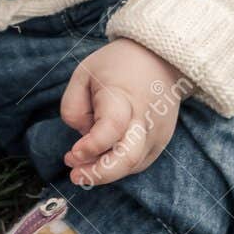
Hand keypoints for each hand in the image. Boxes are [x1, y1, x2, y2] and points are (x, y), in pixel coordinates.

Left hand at [60, 39, 191, 187]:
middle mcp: (145, 119)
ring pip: (133, 166)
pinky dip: (118, 167)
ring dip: (105, 173)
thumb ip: (73, 107)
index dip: (90, 146)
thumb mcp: (83, 75)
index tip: (72, 152)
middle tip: (75, 175)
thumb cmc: (115, 66)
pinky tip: (103, 158)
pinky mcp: (162, 141)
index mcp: (123, 96)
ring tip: (82, 167)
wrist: (158, 58)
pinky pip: (138, 163)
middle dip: (98, 174)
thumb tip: (81, 137)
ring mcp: (157, 133)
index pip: (111, 128)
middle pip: (127, 158)